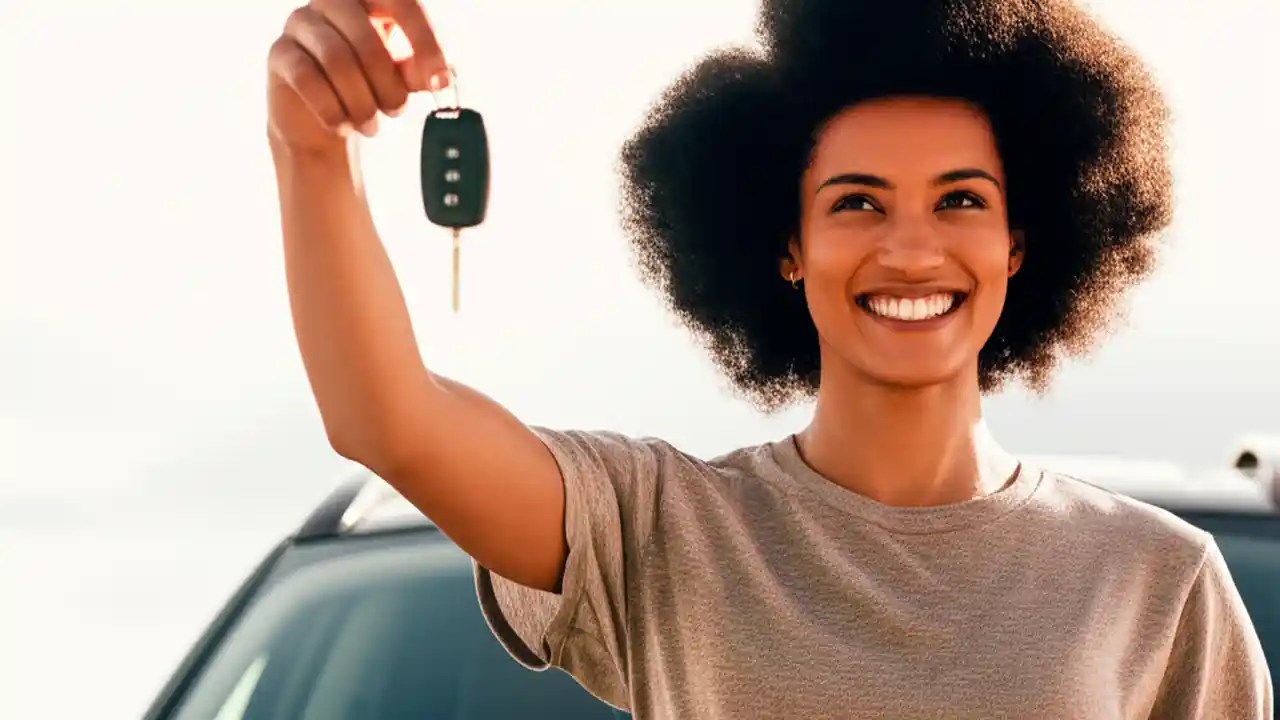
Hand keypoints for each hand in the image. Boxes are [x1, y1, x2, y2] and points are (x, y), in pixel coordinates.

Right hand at [266, 0, 449, 155]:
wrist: (325, 120)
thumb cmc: (369, 87)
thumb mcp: (402, 77)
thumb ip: (419, 70)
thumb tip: (437, 76)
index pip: (401, 2)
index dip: (424, 41)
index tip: (439, 82)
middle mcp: (333, 1)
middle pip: (366, 38)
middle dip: (387, 84)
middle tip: (396, 111)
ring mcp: (301, 22)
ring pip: (336, 60)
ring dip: (360, 102)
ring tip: (370, 124)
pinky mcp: (280, 53)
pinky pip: (307, 79)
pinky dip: (332, 110)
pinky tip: (342, 126)